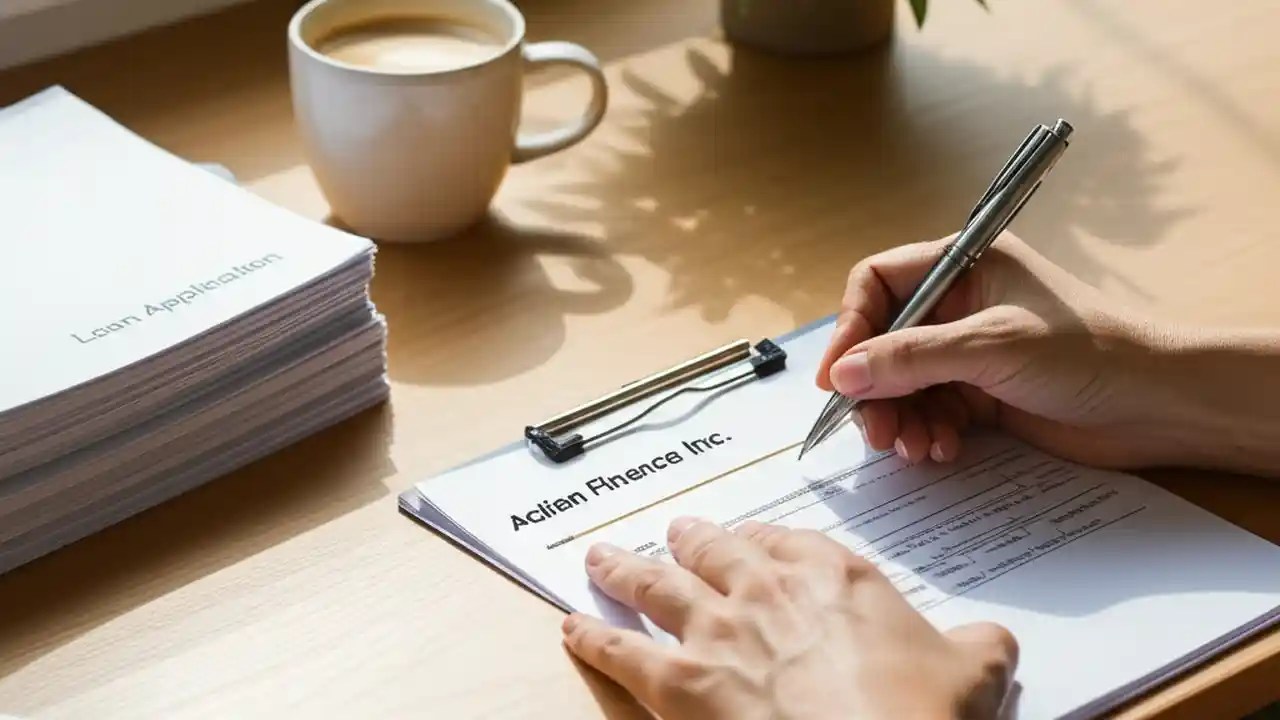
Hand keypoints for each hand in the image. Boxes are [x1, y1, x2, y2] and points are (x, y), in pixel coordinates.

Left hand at [561, 518, 1017, 719]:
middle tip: (676, 532)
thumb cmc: (921, 715)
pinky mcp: (678, 682)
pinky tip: (572, 626)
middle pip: (712, 551)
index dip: (760, 540)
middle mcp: (764, 588)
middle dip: (690, 540)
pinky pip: (620, 649)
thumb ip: (977, 645)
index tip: (749, 540)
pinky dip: (592, 637)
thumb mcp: (972, 671)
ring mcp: (716, 631)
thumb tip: (993, 642)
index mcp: (831, 574)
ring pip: (655, 585)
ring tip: (602, 557)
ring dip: (625, 569)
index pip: (785, 541)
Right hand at [815, 233, 1195, 469]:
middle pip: (883, 341)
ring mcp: (970, 352)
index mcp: (964, 265)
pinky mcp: (984, 395)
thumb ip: (911, 358)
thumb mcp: (991, 346)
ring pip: (903, 384)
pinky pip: (931, 411)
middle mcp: (961, 304)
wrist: (1160, 405)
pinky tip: (943, 450)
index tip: (837, 376)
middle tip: (874, 431)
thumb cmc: (1090, 352)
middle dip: (874, 388)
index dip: (851, 327)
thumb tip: (843, 374)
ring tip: (914, 448)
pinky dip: (928, 433)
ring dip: (900, 419)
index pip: (878, 283)